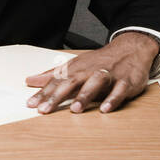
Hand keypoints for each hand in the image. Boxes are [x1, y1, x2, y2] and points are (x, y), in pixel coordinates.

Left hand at [24, 31, 159, 113]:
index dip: (44, 93)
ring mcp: (109, 75)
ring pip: (95, 83)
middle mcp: (90, 71)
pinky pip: (119, 91)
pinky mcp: (126, 81)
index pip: (57, 81)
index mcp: (77, 68)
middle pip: (72, 82)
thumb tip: (30, 81)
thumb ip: (53, 75)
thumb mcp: (74, 66)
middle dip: (58, 96)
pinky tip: (105, 109)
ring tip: (74, 109)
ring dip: (85, 96)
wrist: (130, 49)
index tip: (31, 104)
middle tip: (45, 110)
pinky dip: (113, 99)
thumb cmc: (99, 62)